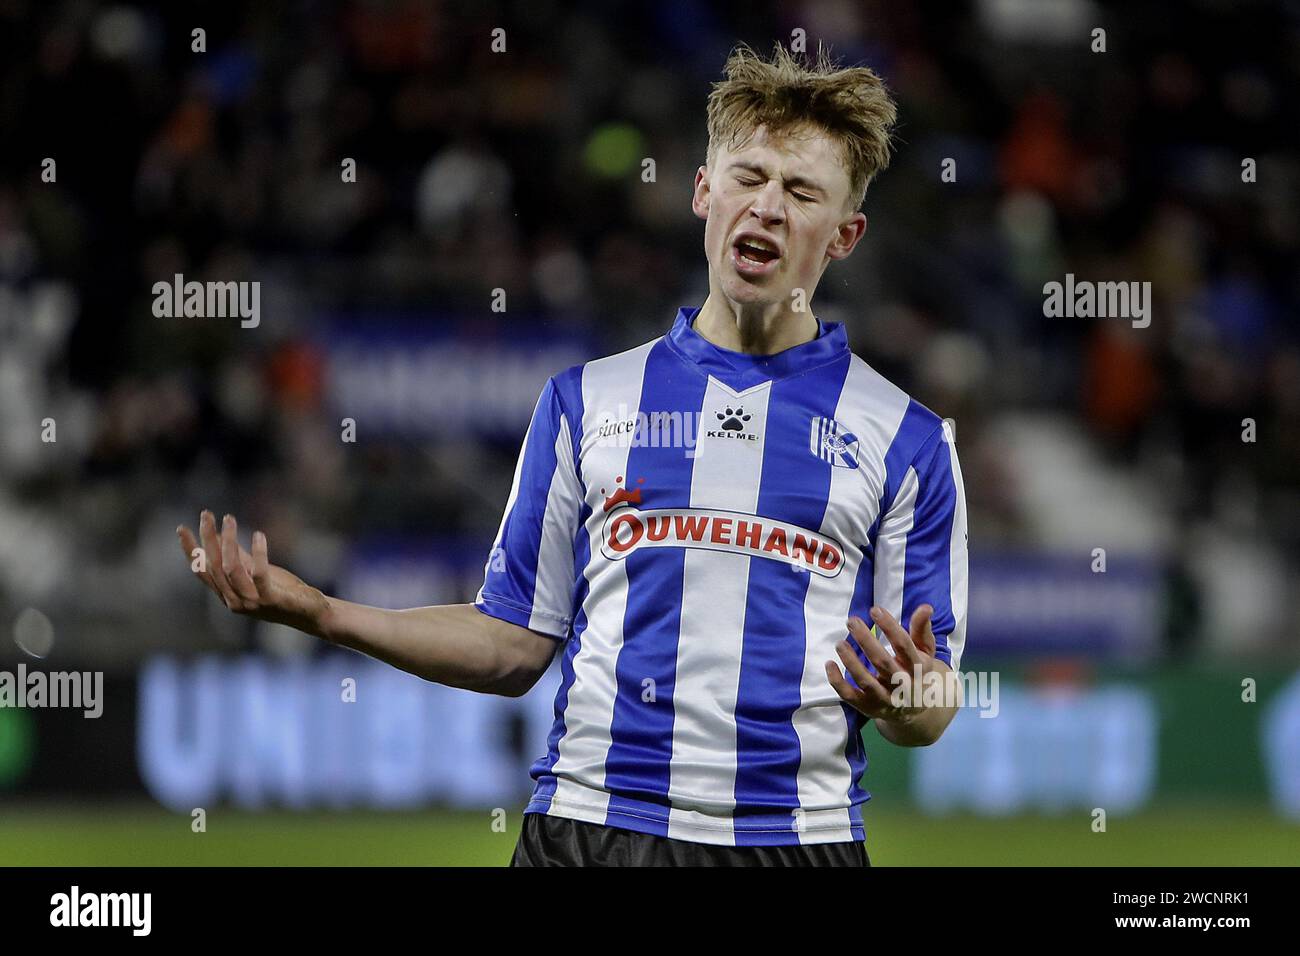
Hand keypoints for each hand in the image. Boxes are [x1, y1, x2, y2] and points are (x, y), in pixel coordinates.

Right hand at [176, 511, 329, 635]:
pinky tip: (258, 535)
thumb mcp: (258, 572)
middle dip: (207, 538)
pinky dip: (258, 552)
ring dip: (228, 541)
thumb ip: (240, 558)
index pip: (202, 571)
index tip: (182, 528)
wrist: (311, 613)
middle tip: (206, 514)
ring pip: (231, 568)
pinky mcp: (270, 599)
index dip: (190, 550)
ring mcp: (251, 603)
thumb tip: (221, 537)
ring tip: (229, 519)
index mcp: (228, 595)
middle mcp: (234, 601)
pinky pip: (259, 573)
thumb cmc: (284, 592)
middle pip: (214, 566)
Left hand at [824, 604, 951, 724]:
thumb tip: (925, 607)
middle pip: (883, 662)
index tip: (875, 610)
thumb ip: (922, 629)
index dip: (890, 627)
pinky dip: (838, 682)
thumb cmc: (917, 671)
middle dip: (866, 640)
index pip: (904, 645)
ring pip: (866, 681)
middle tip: (852, 621)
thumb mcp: (924, 651)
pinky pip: (850, 697)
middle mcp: (902, 685)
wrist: (916, 711)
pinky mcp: (868, 707)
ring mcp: (885, 698)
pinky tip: (829, 664)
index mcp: (918, 668)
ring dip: (851, 662)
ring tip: (839, 643)